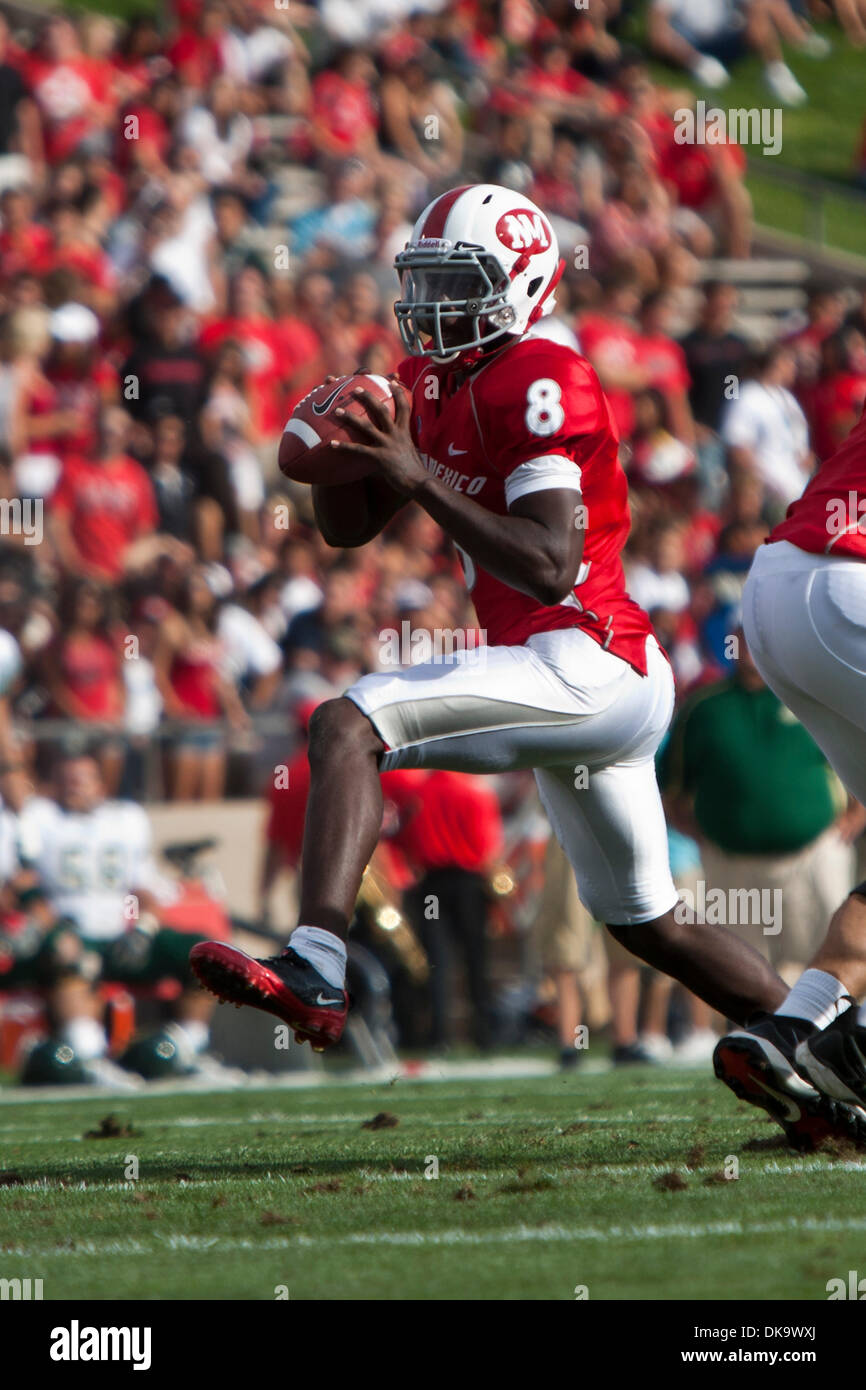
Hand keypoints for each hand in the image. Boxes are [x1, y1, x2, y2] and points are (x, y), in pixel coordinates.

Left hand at [330, 379, 427, 498]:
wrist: (420, 483)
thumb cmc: (415, 471)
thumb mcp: (410, 453)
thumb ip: (402, 445)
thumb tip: (394, 446)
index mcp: (405, 432)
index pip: (404, 407)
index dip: (398, 393)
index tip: (392, 381)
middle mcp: (396, 434)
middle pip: (382, 410)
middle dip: (369, 397)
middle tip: (355, 388)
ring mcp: (388, 445)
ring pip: (367, 426)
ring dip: (351, 417)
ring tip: (336, 411)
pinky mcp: (380, 458)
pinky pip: (359, 450)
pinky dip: (344, 447)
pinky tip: (331, 445)